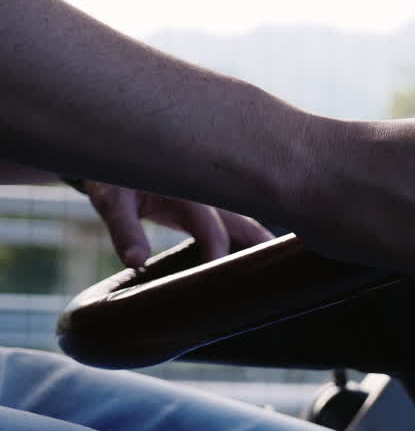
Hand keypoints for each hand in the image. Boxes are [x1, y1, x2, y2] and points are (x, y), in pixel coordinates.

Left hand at [83, 181, 273, 267]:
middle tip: (277, 277)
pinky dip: (253, 242)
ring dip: (264, 246)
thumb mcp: (113, 200)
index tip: (220, 282)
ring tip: (286, 270)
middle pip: (247, 224)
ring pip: (250, 224)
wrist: (118, 148)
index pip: (214, 230)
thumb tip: (136, 262)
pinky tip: (264, 260)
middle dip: (262, 250)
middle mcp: (210, 195)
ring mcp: (215, 201)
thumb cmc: (114, 177)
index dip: (218, 256)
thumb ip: (125, 230)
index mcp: (189, 193)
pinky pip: (239, 225)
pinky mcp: (212, 208)